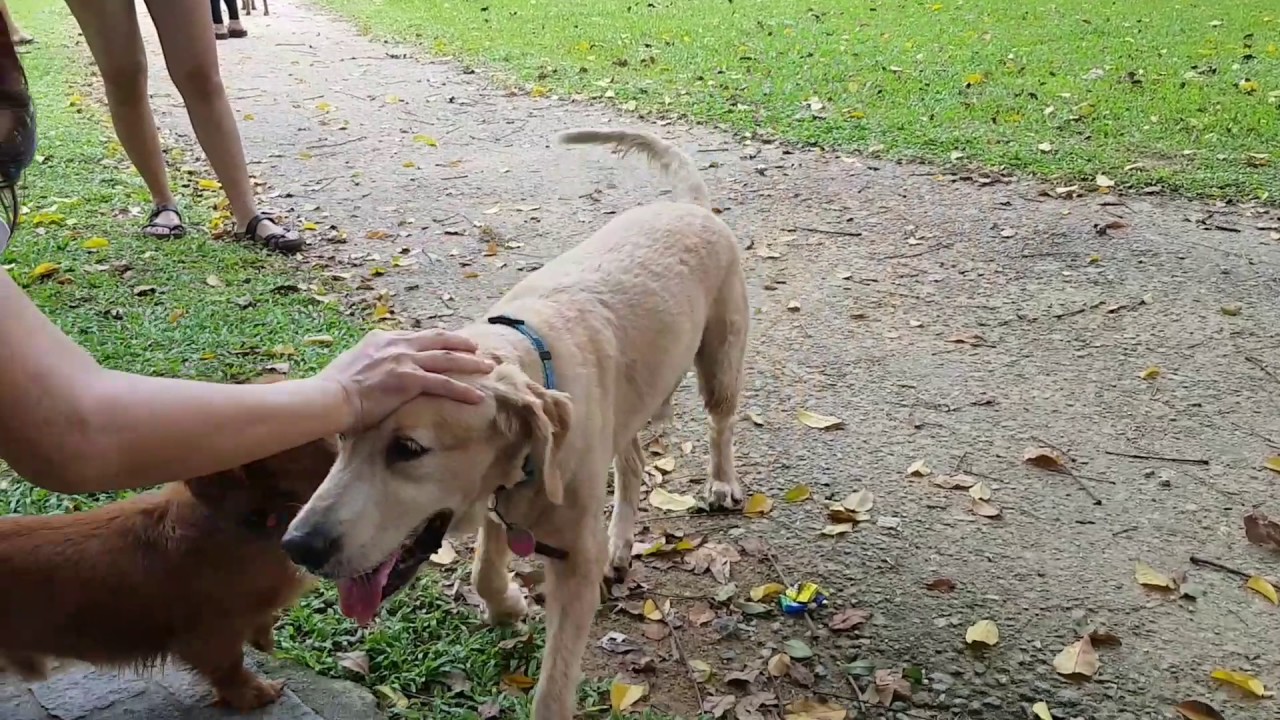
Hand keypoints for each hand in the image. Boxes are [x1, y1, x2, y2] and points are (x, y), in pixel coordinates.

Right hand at [314, 329, 493, 431]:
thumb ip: (371, 362)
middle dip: (461, 344)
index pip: (417, 335)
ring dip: (471, 363)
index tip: (451, 341)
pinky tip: (478, 396)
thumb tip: (375, 371)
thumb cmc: (335, 389)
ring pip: (447, 359)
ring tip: (488, 367)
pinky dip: (463, 390)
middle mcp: (396, 345)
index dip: (437, 338)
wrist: (328, 398)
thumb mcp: (354, 363)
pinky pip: (443, 384)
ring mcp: (404, 361)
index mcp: (382, 338)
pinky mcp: (409, 380)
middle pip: (438, 339)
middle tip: (477, 348)